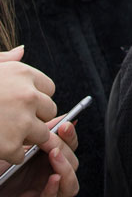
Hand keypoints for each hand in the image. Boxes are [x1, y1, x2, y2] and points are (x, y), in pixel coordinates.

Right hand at [0, 49, 55, 163]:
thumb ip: (7, 60)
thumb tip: (21, 51)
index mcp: (24, 74)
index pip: (49, 89)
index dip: (36, 98)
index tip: (22, 104)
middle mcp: (28, 96)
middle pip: (49, 112)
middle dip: (35, 118)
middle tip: (15, 122)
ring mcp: (22, 122)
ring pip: (41, 134)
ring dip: (26, 138)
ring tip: (6, 134)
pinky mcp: (11, 145)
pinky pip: (22, 154)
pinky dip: (11, 155)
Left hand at [0, 120, 78, 196]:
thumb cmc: (4, 167)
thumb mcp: (23, 147)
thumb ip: (43, 133)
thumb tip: (64, 119)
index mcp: (51, 159)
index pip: (71, 147)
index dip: (71, 136)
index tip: (65, 126)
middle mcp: (52, 174)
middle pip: (73, 163)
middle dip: (64, 148)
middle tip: (48, 139)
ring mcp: (47, 190)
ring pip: (71, 185)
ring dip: (66, 168)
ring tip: (54, 155)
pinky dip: (54, 189)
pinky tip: (53, 179)